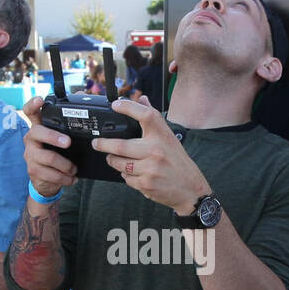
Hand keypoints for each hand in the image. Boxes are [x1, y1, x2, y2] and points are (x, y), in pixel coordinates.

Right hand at [21, 96, 77, 198]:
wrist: (46, 181)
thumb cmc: (56, 154)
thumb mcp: (62, 137)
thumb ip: (69, 119)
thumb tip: (80, 96)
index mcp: (38, 127)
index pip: (30, 111)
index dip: (33, 104)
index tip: (40, 100)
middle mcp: (31, 139)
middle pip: (38, 133)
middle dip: (54, 137)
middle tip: (68, 143)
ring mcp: (30, 155)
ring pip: (48, 158)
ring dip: (66, 165)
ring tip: (74, 169)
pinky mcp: (33, 170)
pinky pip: (51, 174)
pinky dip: (65, 178)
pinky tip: (71, 178)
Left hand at [93, 96, 210, 212]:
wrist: (191, 190)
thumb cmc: (178, 162)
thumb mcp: (169, 138)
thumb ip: (154, 120)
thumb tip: (142, 99)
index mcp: (163, 136)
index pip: (145, 115)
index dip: (128, 107)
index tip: (115, 105)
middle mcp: (156, 150)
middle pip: (121, 145)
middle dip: (104, 144)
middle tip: (97, 143)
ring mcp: (150, 168)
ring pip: (120, 164)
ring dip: (113, 161)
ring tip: (113, 158)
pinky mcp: (146, 184)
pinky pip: (126, 178)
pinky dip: (125, 175)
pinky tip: (132, 173)